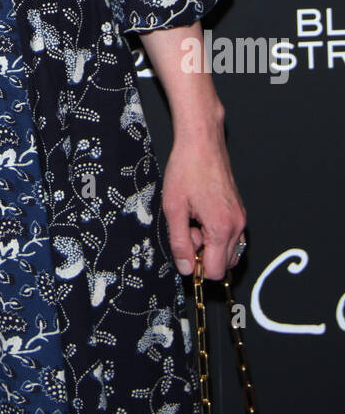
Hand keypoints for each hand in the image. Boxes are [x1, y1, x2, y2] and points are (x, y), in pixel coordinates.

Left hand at [161, 120, 246, 281]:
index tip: (184, 251)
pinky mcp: (239, 211)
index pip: (214, 271)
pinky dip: (216, 233)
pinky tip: (201, 215)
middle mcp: (237, 226)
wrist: (202, 142)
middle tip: (187, 230)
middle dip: (203, 255)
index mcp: (221, 228)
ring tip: (193, 221)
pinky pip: (231, 235)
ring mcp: (240, 218)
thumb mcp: (173, 209)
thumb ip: (179, 242)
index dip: (196, 267)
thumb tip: (185, 268)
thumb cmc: (187, 169)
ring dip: (210, 244)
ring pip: (228, 250)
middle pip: (223, 264)